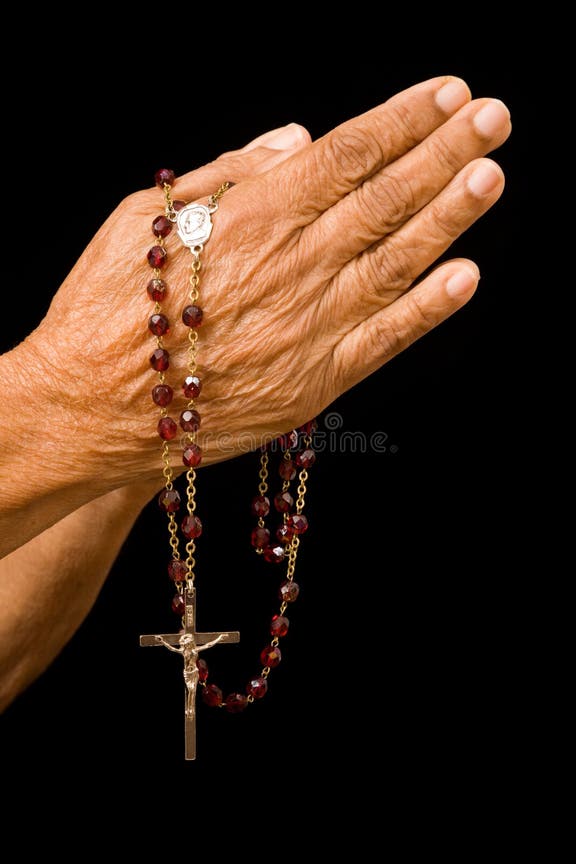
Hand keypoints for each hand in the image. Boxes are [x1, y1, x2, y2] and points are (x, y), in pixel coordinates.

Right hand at [18, 76, 509, 492]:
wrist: (90, 406)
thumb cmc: (108, 305)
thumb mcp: (146, 216)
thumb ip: (228, 175)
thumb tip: (298, 138)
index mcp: (252, 216)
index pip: (347, 153)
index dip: (403, 119)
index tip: (451, 93)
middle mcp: (292, 263)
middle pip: (385, 197)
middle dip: (446, 152)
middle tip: (495, 116)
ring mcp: (310, 325)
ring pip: (396, 260)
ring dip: (450, 215)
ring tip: (492, 175)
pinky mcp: (313, 382)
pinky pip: (382, 341)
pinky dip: (426, 310)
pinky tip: (465, 277)